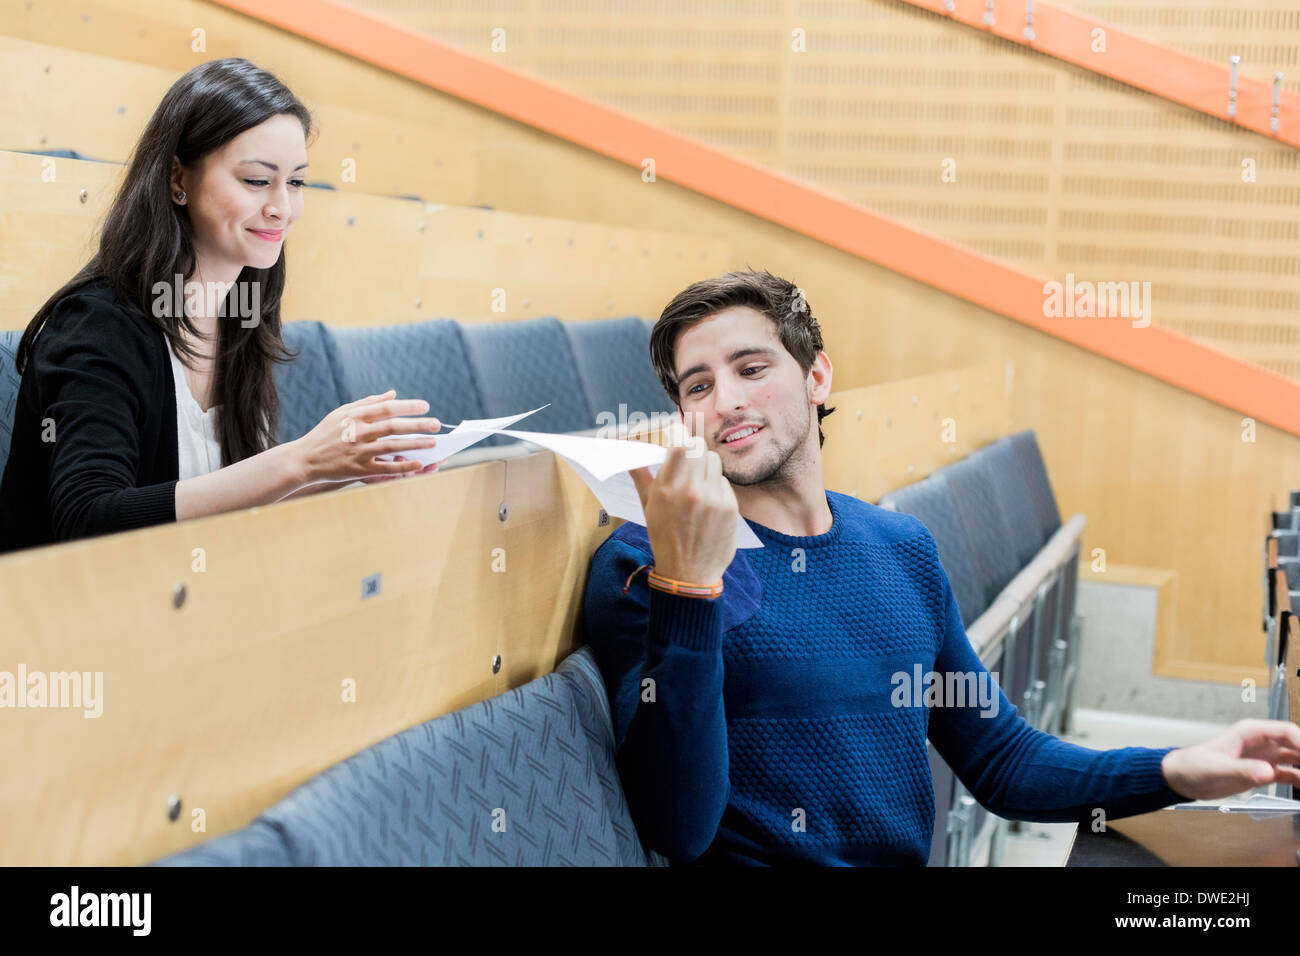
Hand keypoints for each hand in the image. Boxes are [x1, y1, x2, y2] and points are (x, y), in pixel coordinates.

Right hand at [293, 390, 441, 483]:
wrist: (304, 459)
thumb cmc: (325, 434)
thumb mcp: (342, 413)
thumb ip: (368, 403)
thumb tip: (393, 394)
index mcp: (354, 416)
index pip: (387, 408)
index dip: (408, 407)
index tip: (425, 406)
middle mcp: (357, 432)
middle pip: (393, 426)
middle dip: (417, 424)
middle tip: (437, 424)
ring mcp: (358, 452)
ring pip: (392, 446)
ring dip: (414, 444)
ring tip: (433, 442)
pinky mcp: (358, 469)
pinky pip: (385, 468)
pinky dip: (403, 467)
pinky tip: (418, 464)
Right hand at [629, 423, 738, 585]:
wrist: (689, 574)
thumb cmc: (665, 539)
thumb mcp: (648, 508)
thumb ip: (642, 476)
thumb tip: (630, 453)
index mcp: (666, 489)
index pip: (679, 443)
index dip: (679, 434)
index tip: (677, 434)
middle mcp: (691, 491)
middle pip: (699, 447)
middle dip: (692, 449)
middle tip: (687, 460)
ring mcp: (713, 499)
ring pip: (714, 462)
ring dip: (705, 467)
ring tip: (697, 485)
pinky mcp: (730, 508)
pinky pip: (724, 482)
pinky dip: (716, 487)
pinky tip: (708, 504)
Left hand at [1160, 719, 1299, 799]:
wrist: (1180, 778)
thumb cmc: (1193, 766)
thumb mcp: (1216, 768)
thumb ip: (1242, 770)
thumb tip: (1269, 772)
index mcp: (1251, 732)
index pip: (1287, 731)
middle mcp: (1262, 742)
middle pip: (1297, 744)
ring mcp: (1264, 757)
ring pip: (1297, 759)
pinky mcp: (1263, 772)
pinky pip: (1290, 774)